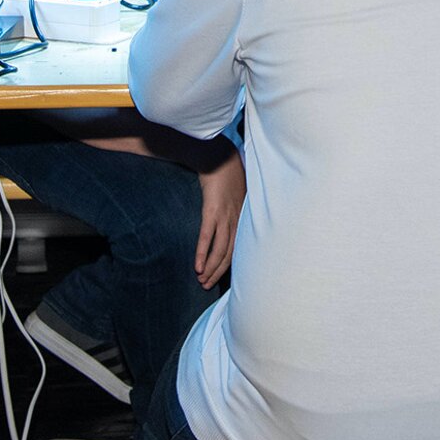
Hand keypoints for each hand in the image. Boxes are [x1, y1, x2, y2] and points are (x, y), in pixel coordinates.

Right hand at [194, 149, 245, 287]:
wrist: (218, 155)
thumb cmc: (226, 171)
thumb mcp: (236, 191)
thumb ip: (234, 206)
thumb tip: (228, 215)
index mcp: (243, 217)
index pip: (238, 249)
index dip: (227, 265)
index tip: (217, 276)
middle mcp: (236, 220)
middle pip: (229, 254)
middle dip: (217, 272)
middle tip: (206, 284)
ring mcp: (225, 216)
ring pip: (220, 250)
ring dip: (210, 267)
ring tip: (201, 279)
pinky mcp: (212, 210)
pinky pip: (207, 237)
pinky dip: (203, 253)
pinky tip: (197, 265)